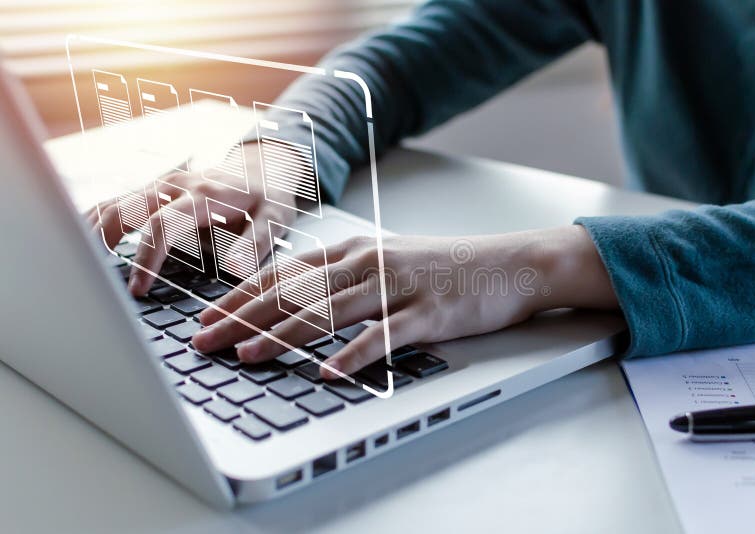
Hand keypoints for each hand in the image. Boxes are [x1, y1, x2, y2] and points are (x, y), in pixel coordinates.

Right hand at [86, 142, 296, 295]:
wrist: (263, 167)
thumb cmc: (268, 198)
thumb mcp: (274, 220)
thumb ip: (254, 245)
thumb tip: (234, 270)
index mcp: (204, 195)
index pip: (163, 224)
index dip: (146, 256)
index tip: (137, 289)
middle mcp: (176, 185)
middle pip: (126, 208)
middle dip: (105, 242)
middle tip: (94, 281)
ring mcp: (161, 185)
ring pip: (114, 202)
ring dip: (92, 230)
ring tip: (78, 265)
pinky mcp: (154, 189)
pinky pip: (117, 201)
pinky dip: (96, 220)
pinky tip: (85, 244)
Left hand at [191, 225, 617, 378]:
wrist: (509, 263)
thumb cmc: (444, 267)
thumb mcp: (385, 262)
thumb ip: (341, 279)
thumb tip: (292, 304)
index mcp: (353, 250)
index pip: (284, 274)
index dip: (240, 297)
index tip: (206, 319)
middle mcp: (368, 263)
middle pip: (295, 292)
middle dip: (243, 318)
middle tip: (206, 343)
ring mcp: (398, 287)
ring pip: (330, 312)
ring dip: (285, 335)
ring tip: (249, 356)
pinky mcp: (428, 312)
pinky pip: (385, 337)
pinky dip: (355, 355)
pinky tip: (329, 372)